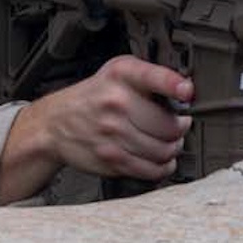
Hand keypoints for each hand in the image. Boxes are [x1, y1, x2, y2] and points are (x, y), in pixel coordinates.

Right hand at [18, 55, 191, 181]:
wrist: (54, 123)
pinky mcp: (109, 159)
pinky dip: (163, 167)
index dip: (174, 85)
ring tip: (171, 142)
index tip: (187, 92)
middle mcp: (116, 103)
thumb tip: (188, 94)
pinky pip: (149, 170)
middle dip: (181, 128)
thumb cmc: (96, 95)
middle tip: (179, 126)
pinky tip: (163, 160)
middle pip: (169, 125)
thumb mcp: (120, 71)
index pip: (153, 77)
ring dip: (174, 149)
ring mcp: (111, 134)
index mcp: (122, 75)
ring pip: (163, 150)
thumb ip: (153, 77)